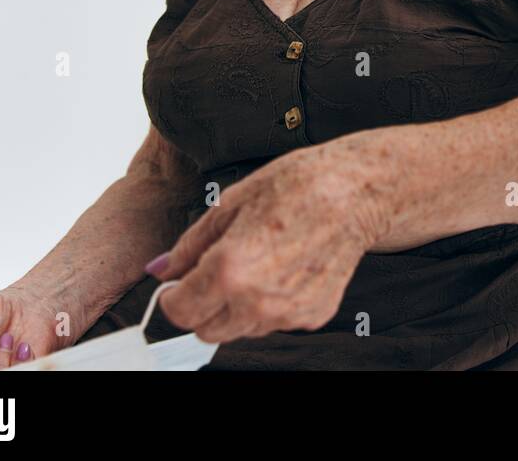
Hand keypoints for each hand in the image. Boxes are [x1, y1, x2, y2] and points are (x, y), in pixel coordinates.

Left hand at [148, 140, 390, 343]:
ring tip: (259, 263)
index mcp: (230, 269)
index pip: (180, 312)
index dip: (172, 297)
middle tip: (219, 270)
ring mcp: (288, 312)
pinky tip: (285, 269)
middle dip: (203, 306)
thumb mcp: (232, 203)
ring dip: (236, 307)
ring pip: (241, 329)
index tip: (179, 284)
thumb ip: (190, 244)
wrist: (357, 191)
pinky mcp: (312, 316)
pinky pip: (275, 322)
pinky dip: (270, 304)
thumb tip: (160, 269)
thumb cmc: (298, 185)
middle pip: (207, 331)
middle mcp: (258, 300)